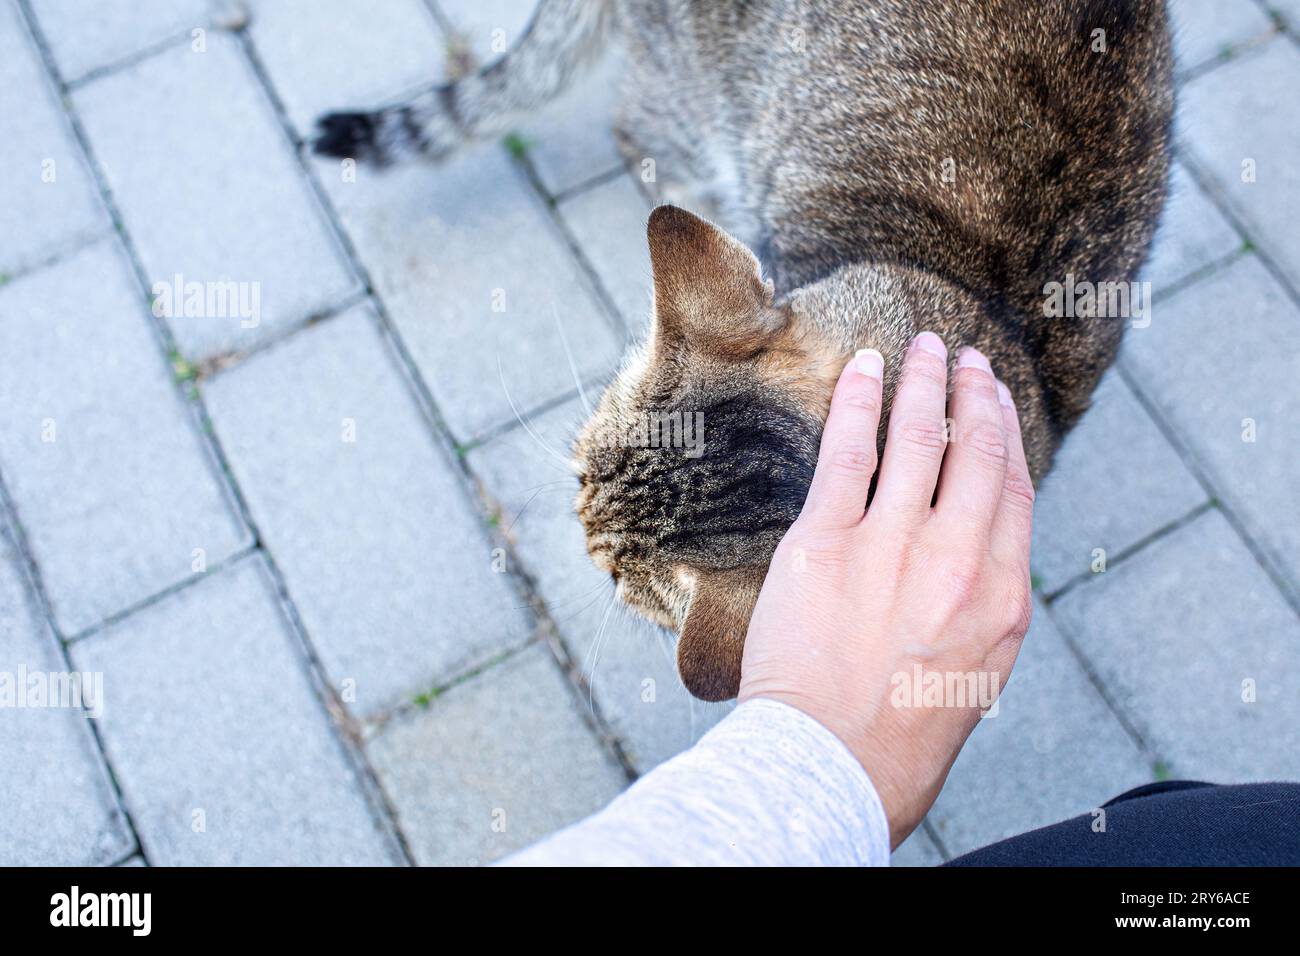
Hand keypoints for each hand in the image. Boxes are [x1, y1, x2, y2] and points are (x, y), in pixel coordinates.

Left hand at [738, 332, 1035, 847]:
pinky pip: (848, 453)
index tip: (996, 403)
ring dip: (922, 381)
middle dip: (972, 393)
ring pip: (917, 438)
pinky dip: (859, 401)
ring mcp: (891, 546)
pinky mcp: (825, 543)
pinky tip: (865, 368)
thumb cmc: (899, 738)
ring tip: (924, 346)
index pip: (1013, 490)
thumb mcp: (973, 672)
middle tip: (966, 356)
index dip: (1005, 435)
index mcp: (1002, 596)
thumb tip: (970, 553)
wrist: (831, 767)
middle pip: (976, 452)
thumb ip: (978, 604)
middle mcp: (957, 561)